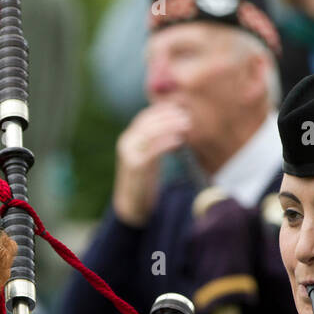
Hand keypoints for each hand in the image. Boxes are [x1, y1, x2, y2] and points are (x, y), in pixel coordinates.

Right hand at [112, 103, 190, 225]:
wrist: (132, 204)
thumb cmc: (144, 180)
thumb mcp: (149, 156)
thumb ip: (156, 141)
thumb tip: (176, 123)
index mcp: (129, 138)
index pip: (145, 117)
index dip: (162, 110)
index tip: (180, 108)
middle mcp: (126, 143)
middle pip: (147, 122)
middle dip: (168, 116)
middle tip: (187, 117)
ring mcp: (129, 155)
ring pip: (149, 133)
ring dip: (170, 126)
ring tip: (187, 126)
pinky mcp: (135, 167)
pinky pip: (152, 150)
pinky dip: (166, 142)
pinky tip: (179, 141)